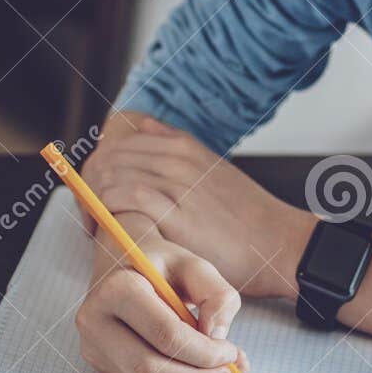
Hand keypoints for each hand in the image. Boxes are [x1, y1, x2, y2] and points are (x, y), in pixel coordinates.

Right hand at [77, 221, 251, 372]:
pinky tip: (194, 371)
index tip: (232, 352)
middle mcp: (95, 320)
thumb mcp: (195, 266)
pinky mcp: (99, 362)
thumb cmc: (162, 265)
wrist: (122, 262)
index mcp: (117, 289)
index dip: (204, 352)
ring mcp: (92, 345)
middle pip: (149, 368)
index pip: (166, 335)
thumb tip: (218, 337)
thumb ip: (218, 295)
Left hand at [83, 116, 310, 299]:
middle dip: (91, 187)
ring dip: (96, 203)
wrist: (280, 240)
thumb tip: (143, 131)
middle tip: (94, 217)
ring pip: (109, 176)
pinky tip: (115, 232)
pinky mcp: (174, 210)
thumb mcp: (212, 169)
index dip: (100, 167)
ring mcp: (175, 181)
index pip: (118, 141)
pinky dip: (108, 214)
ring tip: (102, 229)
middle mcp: (176, 157)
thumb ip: (176, 150)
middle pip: (108, 157)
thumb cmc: (247, 218)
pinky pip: (122, 198)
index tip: (100, 194)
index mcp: (183, 145)